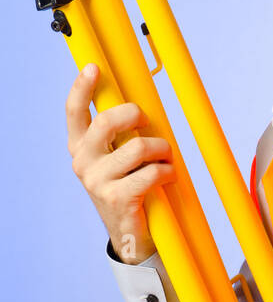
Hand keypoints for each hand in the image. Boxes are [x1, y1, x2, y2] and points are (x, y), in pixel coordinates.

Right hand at [66, 64, 175, 263]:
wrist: (131, 234)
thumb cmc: (131, 185)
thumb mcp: (120, 156)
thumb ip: (122, 133)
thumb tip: (142, 104)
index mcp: (80, 147)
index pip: (74, 112)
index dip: (82, 88)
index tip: (93, 68)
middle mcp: (82, 162)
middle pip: (106, 122)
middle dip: (135, 115)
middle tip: (148, 122)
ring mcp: (97, 181)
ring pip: (138, 147)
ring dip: (162, 149)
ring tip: (166, 158)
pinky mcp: (116, 198)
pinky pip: (152, 172)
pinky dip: (168, 171)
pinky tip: (169, 177)